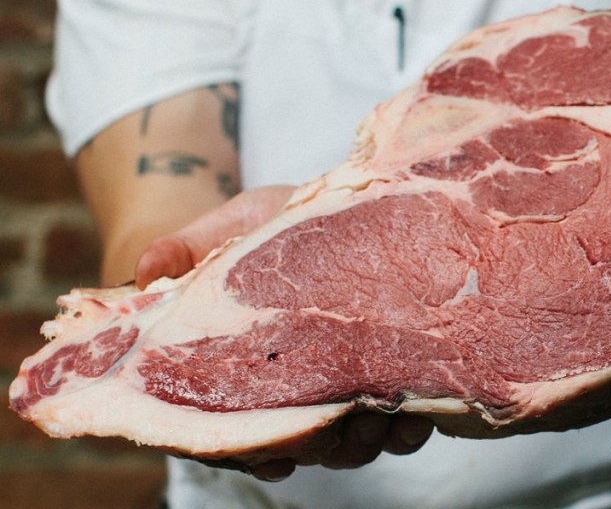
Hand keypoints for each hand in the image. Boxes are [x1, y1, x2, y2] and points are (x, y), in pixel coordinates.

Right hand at [135, 184, 436, 474]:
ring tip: (378, 418)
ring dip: (362, 442)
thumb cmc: (264, 222)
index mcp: (235, 369)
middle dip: (316, 445)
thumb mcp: (229, 223)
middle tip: (337, 426)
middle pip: (293, 446)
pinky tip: (414, 414)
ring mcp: (336, 389)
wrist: (325, 207)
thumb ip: (185, 247)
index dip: (246, 449)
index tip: (270, 452)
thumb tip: (147, 268)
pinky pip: (397, 425)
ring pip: (345, 445)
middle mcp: (286, 390)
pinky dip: (406, 429)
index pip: (227, 430)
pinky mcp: (384, 376)